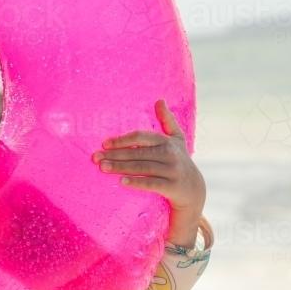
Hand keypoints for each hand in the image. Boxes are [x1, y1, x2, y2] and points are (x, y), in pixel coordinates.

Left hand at [92, 99, 206, 248]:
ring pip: (141, 168)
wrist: (195, 190)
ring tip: (103, 168)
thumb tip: (160, 99)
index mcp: (167, 141)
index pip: (141, 137)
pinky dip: (136, 182)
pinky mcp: (173, 187)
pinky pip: (151, 184)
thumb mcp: (177, 139)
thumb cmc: (179, 161)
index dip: (122, 140)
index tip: (104, 144)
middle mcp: (170, 154)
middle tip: (95, 157)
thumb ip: (168, 120)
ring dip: (120, 167)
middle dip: (115, 155)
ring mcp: (172, 170)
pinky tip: (121, 182)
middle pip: (137, 153)